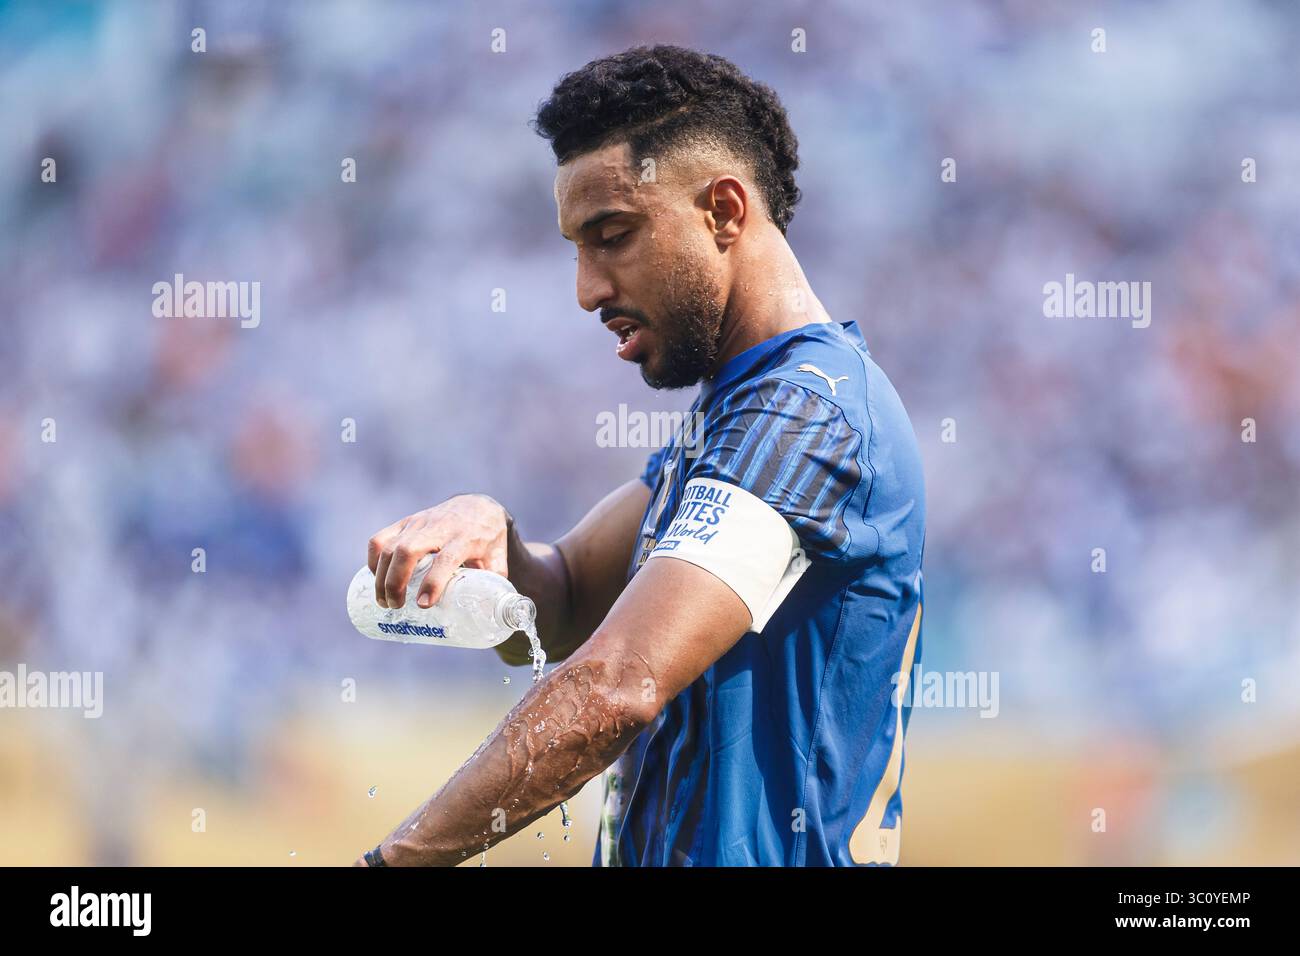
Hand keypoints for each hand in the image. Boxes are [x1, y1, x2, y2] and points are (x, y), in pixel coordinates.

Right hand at [367, 494, 510, 609]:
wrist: (477, 506)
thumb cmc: (487, 538)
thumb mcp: (497, 560)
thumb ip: (493, 584)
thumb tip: (485, 613)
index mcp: (464, 538)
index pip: (445, 559)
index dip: (433, 582)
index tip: (423, 604)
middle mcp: (438, 528)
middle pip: (408, 551)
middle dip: (395, 581)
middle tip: (395, 606)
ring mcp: (418, 523)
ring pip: (390, 546)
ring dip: (381, 576)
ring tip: (384, 601)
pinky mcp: (405, 522)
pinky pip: (380, 538)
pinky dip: (373, 559)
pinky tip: (376, 577)